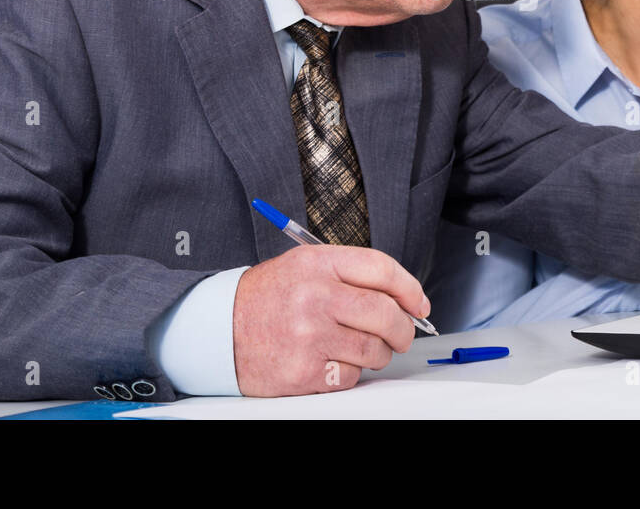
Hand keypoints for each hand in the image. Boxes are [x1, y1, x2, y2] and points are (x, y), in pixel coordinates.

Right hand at [231, 245, 429, 395]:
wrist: (219, 329)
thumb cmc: (269, 297)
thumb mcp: (305, 266)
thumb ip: (351, 276)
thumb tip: (404, 299)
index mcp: (318, 263)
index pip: (382, 269)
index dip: (410, 288)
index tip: (419, 303)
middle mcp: (315, 296)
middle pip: (385, 314)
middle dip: (403, 329)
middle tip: (402, 334)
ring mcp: (309, 336)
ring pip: (374, 350)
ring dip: (379, 353)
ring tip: (364, 347)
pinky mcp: (304, 371)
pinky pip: (351, 376)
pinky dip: (350, 372)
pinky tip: (332, 360)